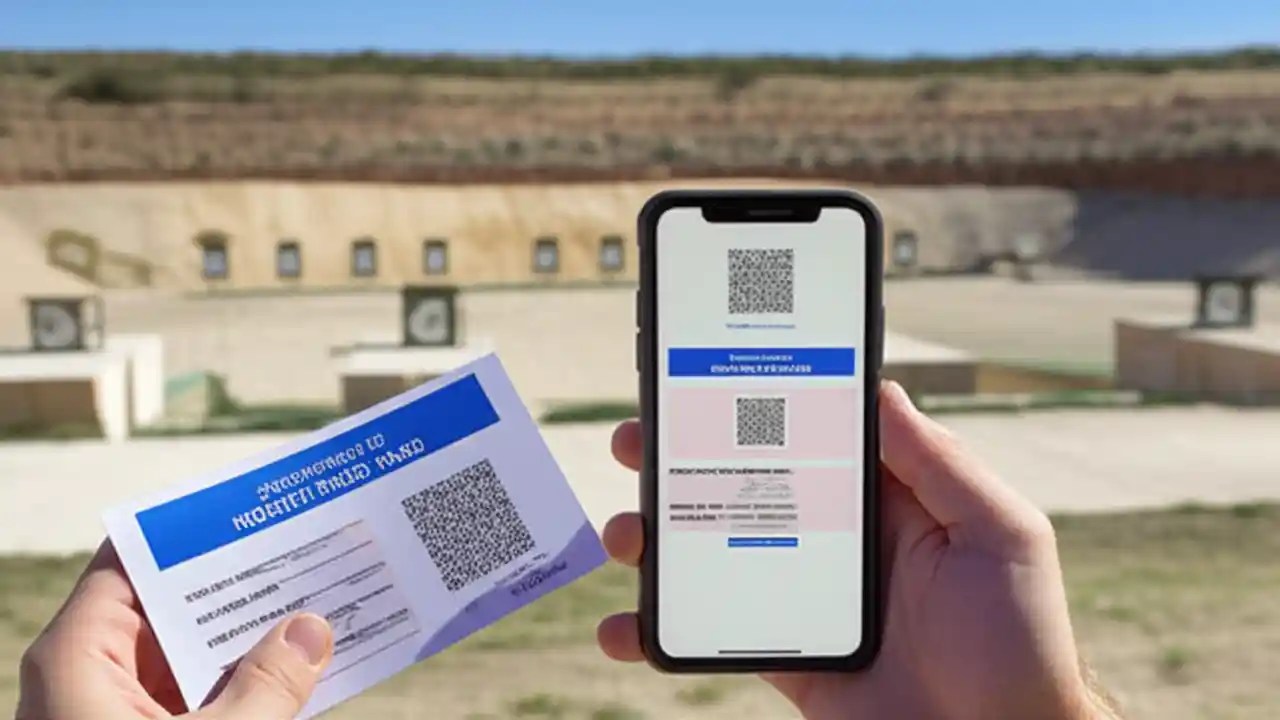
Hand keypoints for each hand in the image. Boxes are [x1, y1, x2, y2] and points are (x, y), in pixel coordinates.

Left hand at [17, 542, 333, 719]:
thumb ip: (267, 686)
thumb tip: (311, 629)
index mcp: (80, 658)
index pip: (129, 562)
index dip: (188, 531)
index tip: (250, 506)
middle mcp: (91, 679)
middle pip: (166, 606)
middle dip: (239, 584)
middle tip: (306, 549)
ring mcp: (117, 718)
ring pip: (188, 657)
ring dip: (251, 638)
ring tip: (317, 602)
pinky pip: (198, 702)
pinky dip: (244, 686)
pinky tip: (300, 672)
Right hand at [596, 381, 1116, 719]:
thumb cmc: (1020, 642)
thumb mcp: (1000, 536)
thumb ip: (942, 465)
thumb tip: (882, 391)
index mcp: (884, 498)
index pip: (808, 431)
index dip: (753, 400)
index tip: (699, 372)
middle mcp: (834, 537)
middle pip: (742, 481)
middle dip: (681, 457)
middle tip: (636, 438)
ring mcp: (800, 594)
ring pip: (710, 550)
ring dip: (655, 536)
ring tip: (625, 532)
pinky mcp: (781, 652)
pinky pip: (707, 631)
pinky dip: (657, 631)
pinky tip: (624, 627)